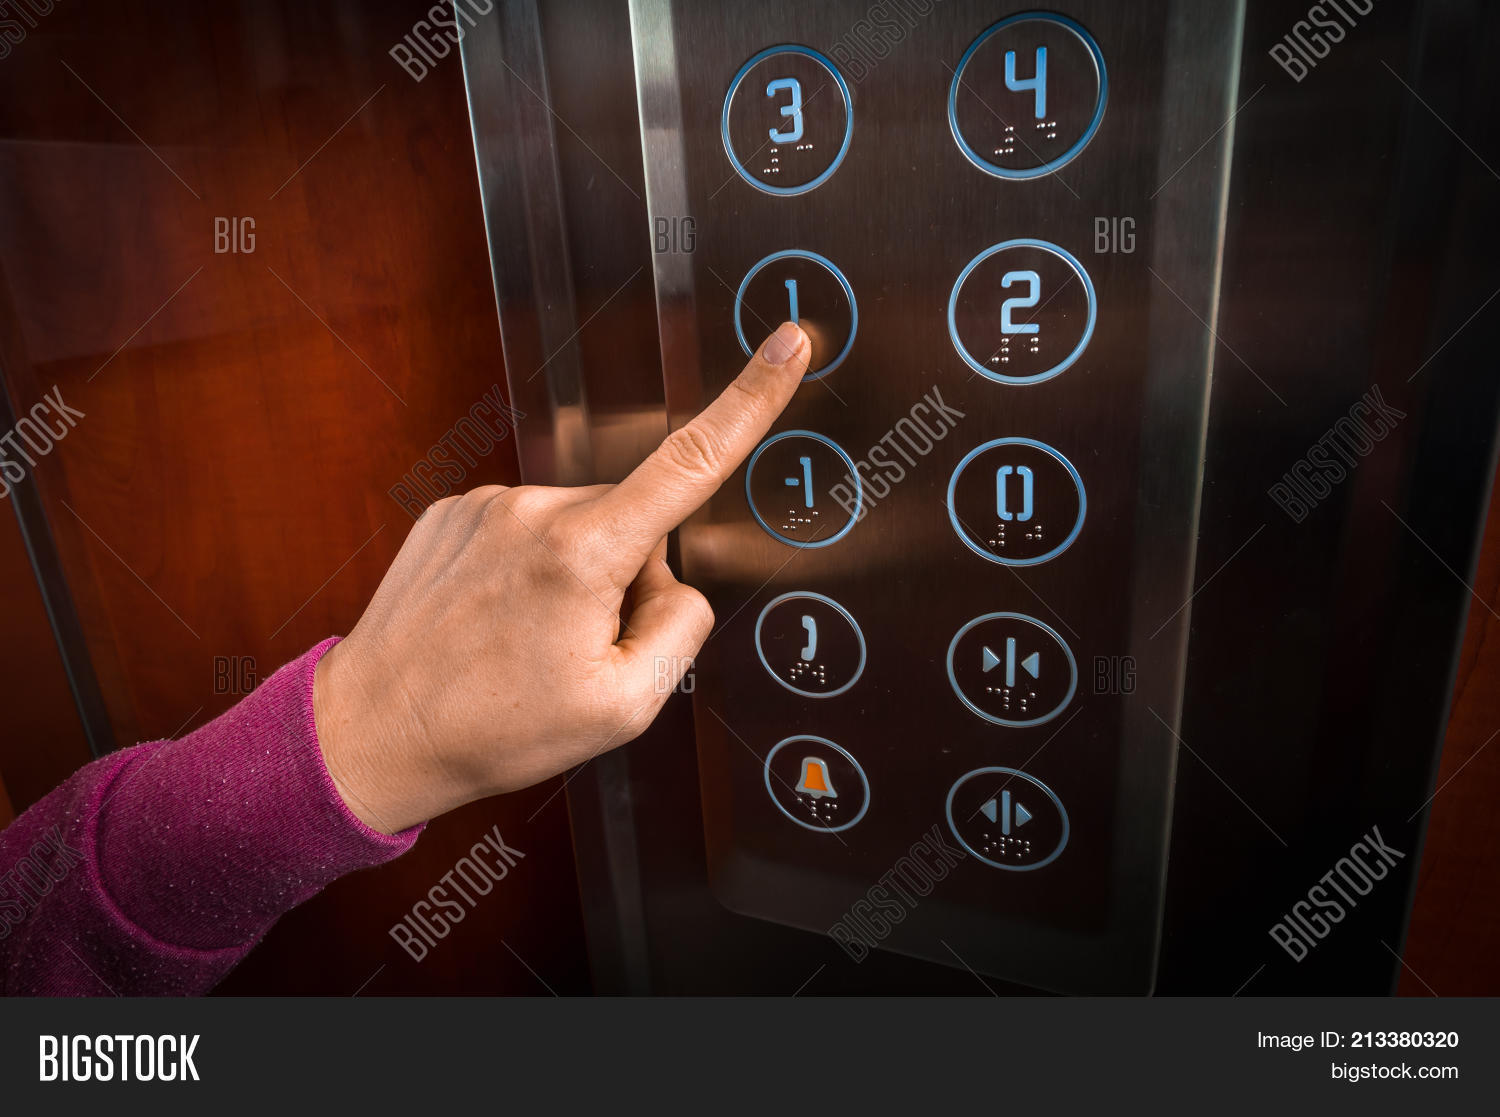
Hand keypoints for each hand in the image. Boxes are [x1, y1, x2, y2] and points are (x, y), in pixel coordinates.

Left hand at [312, 322, 809, 832]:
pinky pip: (528, 528)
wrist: (373, 732)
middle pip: (632, 523)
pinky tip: (496, 619)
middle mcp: (534, 509)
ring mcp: (487, 503)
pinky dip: (530, 568)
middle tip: (576, 650)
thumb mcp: (623, 708)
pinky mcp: (454, 510)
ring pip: (579, 527)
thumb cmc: (494, 728)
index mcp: (583, 554)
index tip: (787, 347)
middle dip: (627, 580)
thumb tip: (671, 581)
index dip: (750, 403)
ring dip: (574, 576)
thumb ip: (680, 630)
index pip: (690, 464)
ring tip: (524, 642)